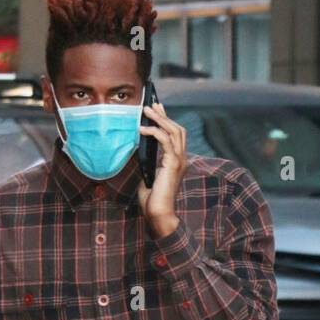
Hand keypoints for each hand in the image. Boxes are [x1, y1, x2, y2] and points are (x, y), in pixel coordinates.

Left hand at [137, 99, 187, 237]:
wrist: (159, 214)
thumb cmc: (152, 201)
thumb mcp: (148, 176)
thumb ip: (147, 163)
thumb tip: (138, 149)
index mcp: (177, 162)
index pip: (176, 136)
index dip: (167, 121)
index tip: (157, 110)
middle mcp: (182, 159)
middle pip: (177, 129)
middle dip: (164, 115)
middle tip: (152, 105)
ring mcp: (179, 161)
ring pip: (173, 131)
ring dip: (159, 118)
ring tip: (146, 110)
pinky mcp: (173, 163)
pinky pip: (165, 140)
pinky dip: (154, 132)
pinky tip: (142, 129)